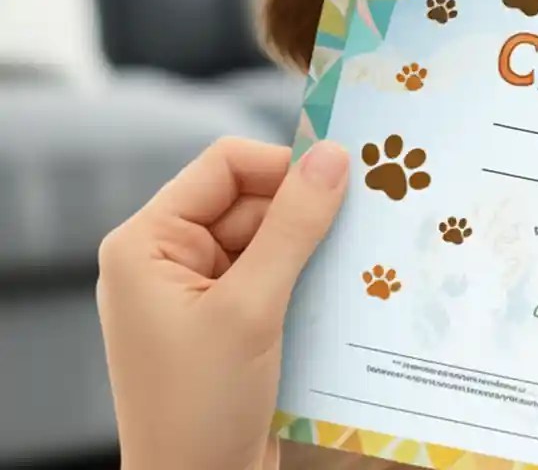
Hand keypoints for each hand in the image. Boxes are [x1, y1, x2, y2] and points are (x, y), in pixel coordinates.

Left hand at [98, 138, 349, 469]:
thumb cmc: (202, 406)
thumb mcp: (252, 308)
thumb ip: (293, 227)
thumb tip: (332, 156)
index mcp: (147, 243)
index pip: (223, 168)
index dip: (283, 166)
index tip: (345, 178)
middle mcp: (167, 259)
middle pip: (252, 202)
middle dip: (306, 214)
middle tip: (366, 222)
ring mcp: (198, 293)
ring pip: (271, 241)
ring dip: (314, 251)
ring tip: (359, 262)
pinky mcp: (227, 324)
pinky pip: (275, 279)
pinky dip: (309, 282)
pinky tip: (345, 292)